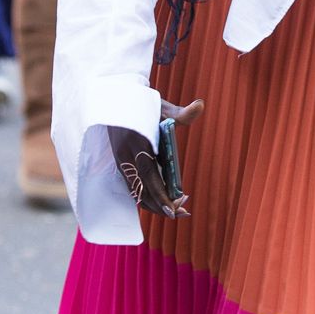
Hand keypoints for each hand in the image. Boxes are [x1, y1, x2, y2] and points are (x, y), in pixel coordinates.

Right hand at [108, 97, 203, 218]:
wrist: (113, 101)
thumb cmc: (140, 104)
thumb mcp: (160, 106)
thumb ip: (180, 113)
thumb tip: (201, 105)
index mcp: (136, 140)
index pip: (147, 172)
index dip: (159, 192)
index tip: (173, 208)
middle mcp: (125, 154)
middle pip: (140, 188)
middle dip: (160, 205)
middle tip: (182, 213)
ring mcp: (120, 160)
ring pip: (135, 191)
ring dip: (155, 204)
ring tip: (177, 209)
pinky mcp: (120, 164)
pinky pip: (133, 186)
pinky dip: (148, 197)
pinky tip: (163, 200)